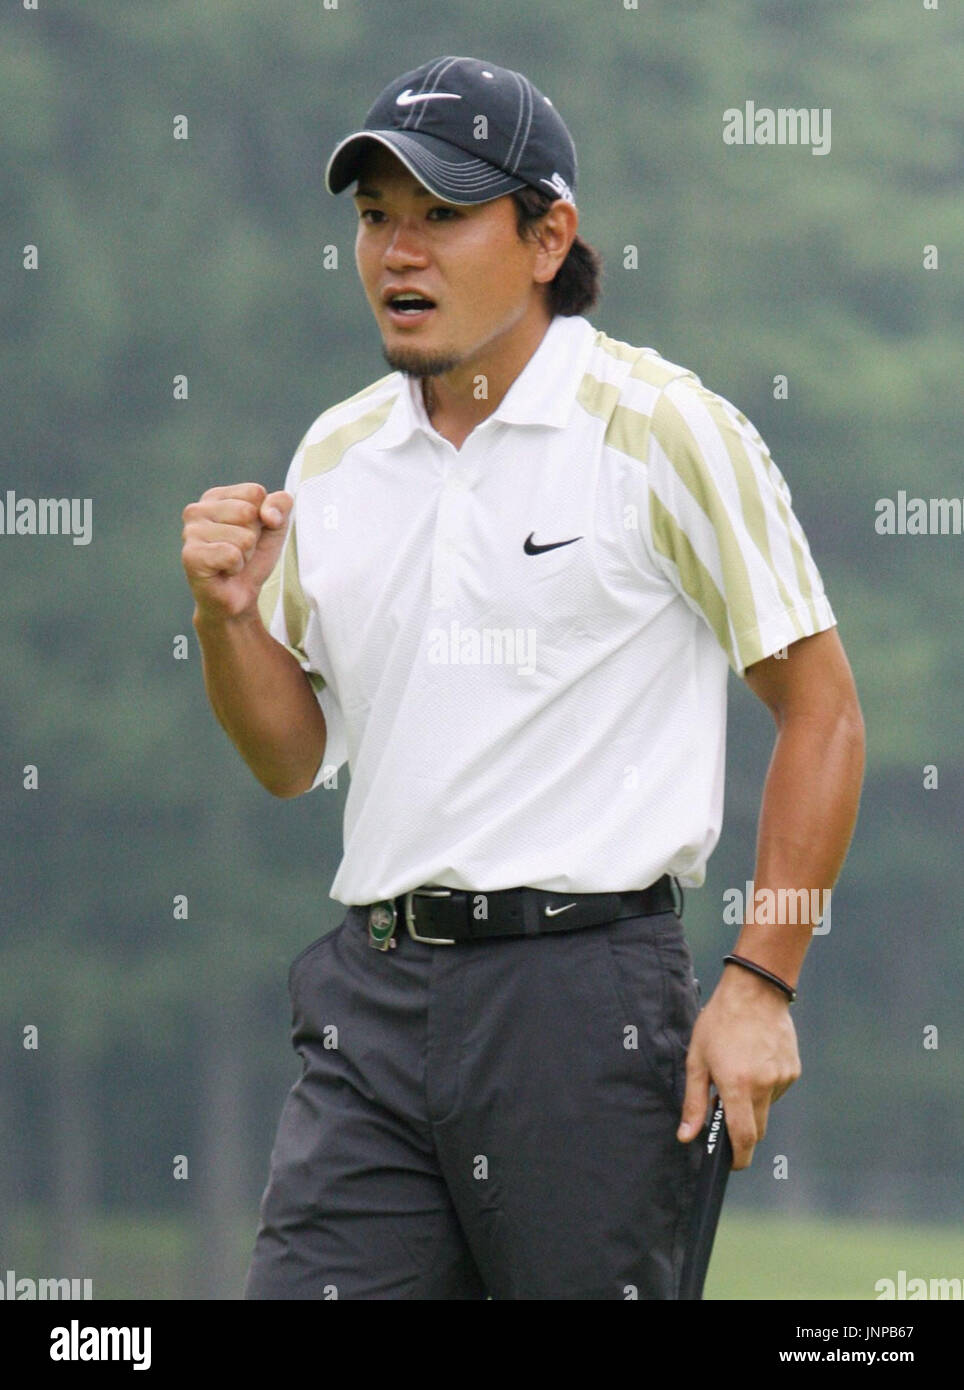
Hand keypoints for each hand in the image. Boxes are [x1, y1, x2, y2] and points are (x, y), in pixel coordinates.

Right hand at [181, 483, 292, 619]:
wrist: (238, 596)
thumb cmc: (253, 558)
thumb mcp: (276, 525)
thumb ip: (281, 504)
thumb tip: (268, 514)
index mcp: (215, 496)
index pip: (255, 492)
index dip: (263, 517)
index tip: (251, 533)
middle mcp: (196, 510)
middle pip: (248, 512)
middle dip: (253, 537)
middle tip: (240, 551)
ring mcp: (190, 532)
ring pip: (243, 536)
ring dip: (245, 555)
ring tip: (232, 562)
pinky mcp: (191, 556)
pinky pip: (232, 555)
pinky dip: (236, 567)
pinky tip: (225, 571)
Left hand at [676, 967, 801, 1169]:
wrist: (755, 991)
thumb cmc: (719, 1022)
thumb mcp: (697, 1060)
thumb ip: (693, 1102)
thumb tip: (687, 1136)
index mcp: (737, 1085)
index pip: (742, 1138)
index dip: (738, 1158)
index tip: (731, 1164)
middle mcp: (763, 1086)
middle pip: (757, 1130)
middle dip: (741, 1131)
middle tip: (725, 1109)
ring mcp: (782, 1078)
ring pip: (766, 1108)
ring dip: (752, 1103)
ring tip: (739, 1070)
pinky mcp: (793, 1070)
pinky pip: (777, 1090)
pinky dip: (764, 1086)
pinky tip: (754, 1060)